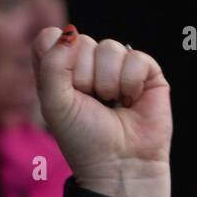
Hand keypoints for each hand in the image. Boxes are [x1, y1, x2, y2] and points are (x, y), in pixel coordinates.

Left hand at [33, 25, 171, 196]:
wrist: (119, 164)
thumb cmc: (82, 137)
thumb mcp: (54, 103)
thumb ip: (52, 66)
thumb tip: (69, 33)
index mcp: (58, 69)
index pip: (50, 36)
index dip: (55, 56)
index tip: (62, 85)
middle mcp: (86, 64)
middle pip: (79, 40)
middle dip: (82, 77)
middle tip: (90, 102)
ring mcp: (116, 66)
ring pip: (108, 48)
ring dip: (107, 83)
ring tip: (111, 103)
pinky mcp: (146, 72)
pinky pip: (136, 57)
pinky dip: (131, 83)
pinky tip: (130, 101)